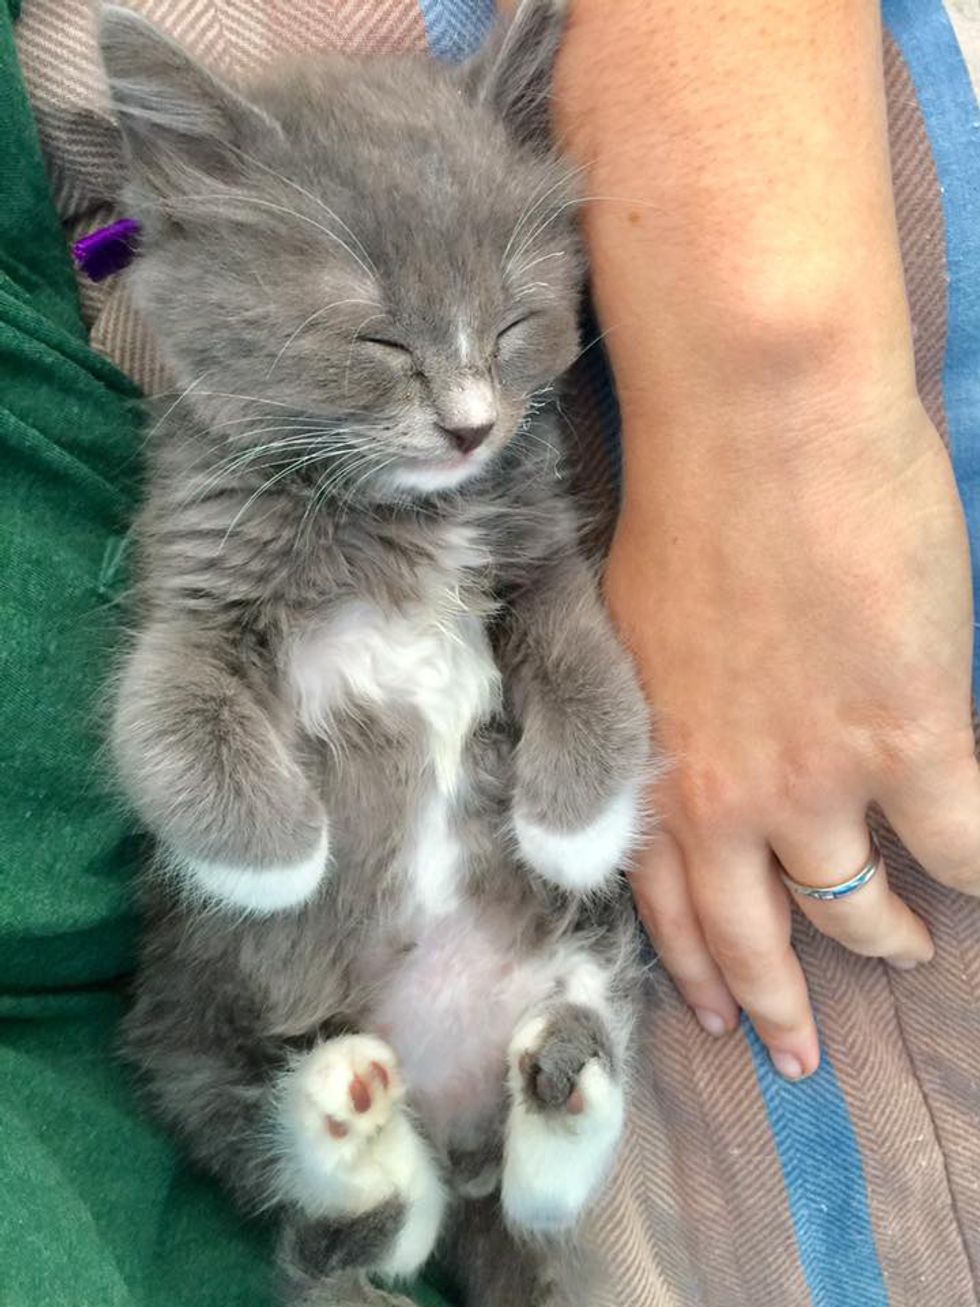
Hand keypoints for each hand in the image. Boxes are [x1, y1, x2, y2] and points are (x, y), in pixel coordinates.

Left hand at [606, 386, 979, 1078]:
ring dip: (887, 942)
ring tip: (906, 949)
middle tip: (797, 1052)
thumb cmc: (687, 500)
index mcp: (653, 764)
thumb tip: (714, 749)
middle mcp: (724, 797)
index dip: (700, 970)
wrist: (755, 425)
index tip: (720, 1016)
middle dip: (779, 1006)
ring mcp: (819, 780)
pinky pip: (966, 851)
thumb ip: (670, 713)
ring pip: (861, 913)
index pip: (667, 905)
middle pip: (754, 940)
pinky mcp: (913, 740)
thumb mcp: (637, 631)